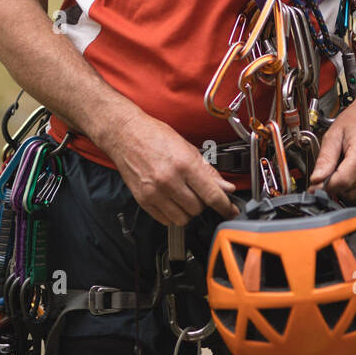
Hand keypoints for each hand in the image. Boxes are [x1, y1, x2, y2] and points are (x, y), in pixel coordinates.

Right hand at [107, 110, 238, 226]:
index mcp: (184, 164)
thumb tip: (225, 187)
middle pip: (198, 209)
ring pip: (182, 218)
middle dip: (202, 203)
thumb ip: (208, 170)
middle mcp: (169, 180)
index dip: (224, 206)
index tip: (230, 211)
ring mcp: (154, 192)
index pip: (211, 195)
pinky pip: (165, 220)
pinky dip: (172, 214)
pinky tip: (171, 200)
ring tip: (183, 196)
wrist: (125, 134)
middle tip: (198, 192)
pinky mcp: (143, 200)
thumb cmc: (155, 136)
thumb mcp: (187, 147)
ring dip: (187, 211)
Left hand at [308, 93, 355, 204]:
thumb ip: (325, 159)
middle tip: (332, 168)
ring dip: (344, 188)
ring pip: (355, 196)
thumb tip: (316, 181)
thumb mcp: (334, 134)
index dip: (326, 185)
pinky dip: (354, 190)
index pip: (343, 181)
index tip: (316, 184)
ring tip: (343, 167)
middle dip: (335, 184)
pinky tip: (352, 173)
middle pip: (348, 190)